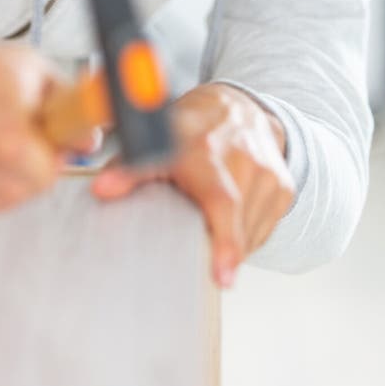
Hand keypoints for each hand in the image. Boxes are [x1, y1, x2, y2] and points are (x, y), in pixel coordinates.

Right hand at [0, 0, 100, 210]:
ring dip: (12, 189)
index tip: (54, 158)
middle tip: (41, 159)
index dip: (41, 165)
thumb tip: (89, 142)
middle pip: (1, 176)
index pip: (11, 144)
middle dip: (34, 179)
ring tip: (14, 159)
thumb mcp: (40, 73)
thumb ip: (71, 107)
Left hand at [91, 83, 294, 286]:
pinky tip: (228, 219)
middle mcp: (241, 159)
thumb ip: (129, 168)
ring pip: (250, 235)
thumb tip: (101, 191)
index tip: (223, 276)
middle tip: (205, 267)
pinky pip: (262, 231)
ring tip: (207, 226)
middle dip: (218, 252)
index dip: (224, 239)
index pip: (221, 199)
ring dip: (228, 246)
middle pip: (233, 224)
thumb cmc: (191, 129)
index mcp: (204, 149)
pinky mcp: (283, 188)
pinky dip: (243, 238)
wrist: (238, 109)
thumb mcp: (156, 140)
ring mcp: (267, 174)